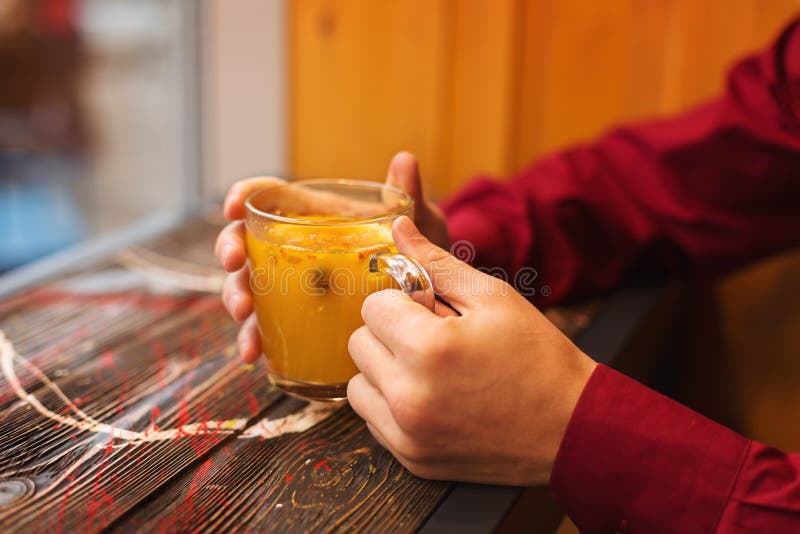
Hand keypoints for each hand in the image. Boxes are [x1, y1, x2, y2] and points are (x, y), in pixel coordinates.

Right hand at [214, 152, 448, 362]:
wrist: (432, 294)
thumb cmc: (420, 249)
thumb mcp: (415, 221)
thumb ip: (406, 195)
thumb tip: (404, 160)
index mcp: (321, 215)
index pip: (273, 197)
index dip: (245, 195)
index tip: (232, 207)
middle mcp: (300, 247)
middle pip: (249, 241)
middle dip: (230, 250)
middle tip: (234, 266)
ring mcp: (297, 284)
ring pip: (250, 285)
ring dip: (237, 297)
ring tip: (244, 315)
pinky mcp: (301, 318)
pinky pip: (268, 327)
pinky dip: (255, 339)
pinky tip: (254, 354)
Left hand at [347, 216, 596, 485]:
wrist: (573, 430)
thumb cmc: (538, 356)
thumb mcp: (493, 298)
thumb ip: (437, 262)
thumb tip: (398, 227)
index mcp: (428, 349)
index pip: (373, 307)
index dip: (403, 300)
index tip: (432, 310)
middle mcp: (408, 397)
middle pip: (358, 343)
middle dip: (389, 332)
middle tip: (432, 337)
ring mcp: (407, 435)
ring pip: (358, 385)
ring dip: (383, 369)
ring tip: (427, 368)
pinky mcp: (411, 460)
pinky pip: (372, 420)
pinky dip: (391, 403)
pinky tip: (430, 396)